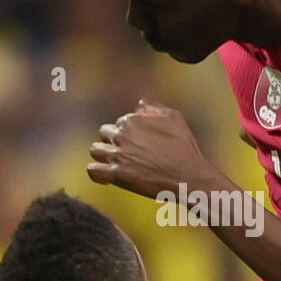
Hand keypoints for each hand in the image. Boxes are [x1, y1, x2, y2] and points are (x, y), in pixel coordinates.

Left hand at [88, 101, 215, 199]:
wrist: (187, 176)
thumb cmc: (184, 148)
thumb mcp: (174, 118)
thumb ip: (153, 107)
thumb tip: (139, 104)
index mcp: (133, 120)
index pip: (120, 122)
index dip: (129, 132)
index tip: (138, 142)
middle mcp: (122, 135)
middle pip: (105, 133)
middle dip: (113, 140)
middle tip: (127, 152)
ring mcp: (118, 155)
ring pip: (95, 150)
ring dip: (103, 154)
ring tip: (115, 162)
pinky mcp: (117, 174)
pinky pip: (93, 171)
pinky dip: (97, 172)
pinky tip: (106, 176)